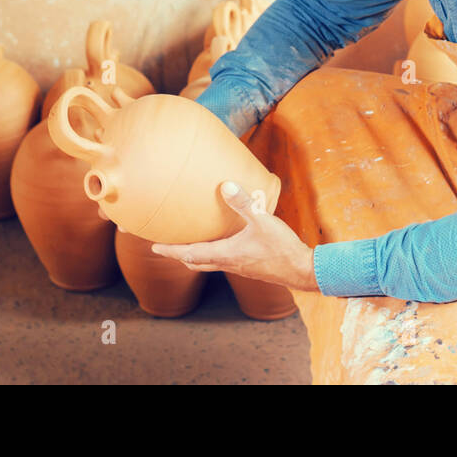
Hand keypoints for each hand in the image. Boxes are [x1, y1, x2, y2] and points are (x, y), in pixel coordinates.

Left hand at [151, 181, 318, 293]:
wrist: (301, 271)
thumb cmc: (281, 248)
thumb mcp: (263, 220)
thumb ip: (244, 202)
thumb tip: (226, 185)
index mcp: (226, 254)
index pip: (190, 253)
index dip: (170, 250)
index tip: (154, 247)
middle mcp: (228, 263)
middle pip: (195, 262)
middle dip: (178, 254)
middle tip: (165, 247)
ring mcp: (238, 267)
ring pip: (208, 263)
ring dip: (194, 255)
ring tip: (187, 243)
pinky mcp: (248, 267)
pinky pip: (222, 262)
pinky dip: (211, 254)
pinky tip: (219, 244)